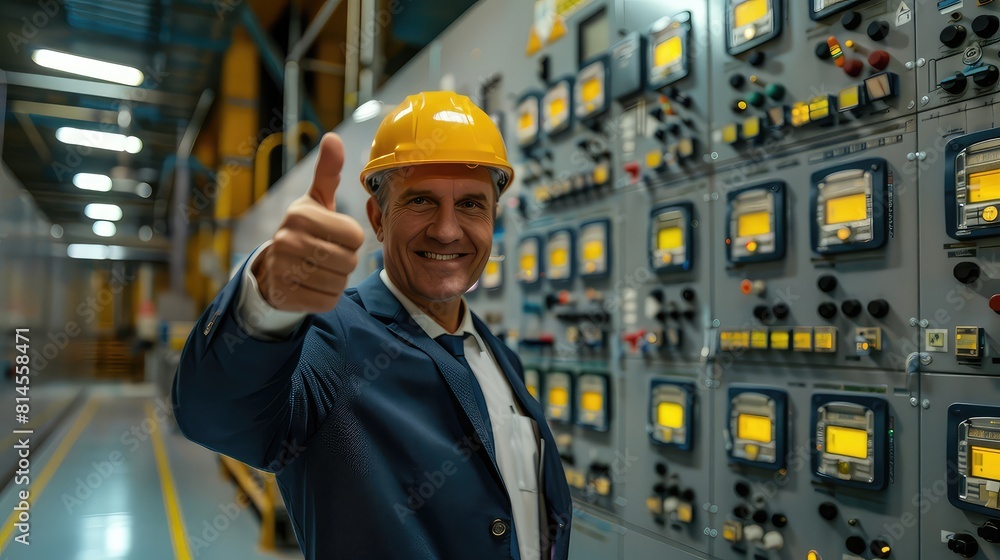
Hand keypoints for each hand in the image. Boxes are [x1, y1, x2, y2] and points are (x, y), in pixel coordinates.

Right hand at [252, 133, 364, 312]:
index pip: (354, 236)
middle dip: (345, 260)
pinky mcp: (285, 296)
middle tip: (326, 255)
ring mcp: (283, 270)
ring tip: (319, 269)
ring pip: (340, 282)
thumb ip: (328, 172)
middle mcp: (287, 240)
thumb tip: (333, 138)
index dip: (351, 239)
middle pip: (349, 261)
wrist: (272, 267)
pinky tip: (312, 285)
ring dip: (336, 278)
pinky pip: (327, 300)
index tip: (334, 236)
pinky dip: (326, 295)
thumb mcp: (316, 201)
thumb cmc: (304, 230)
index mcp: (300, 215)